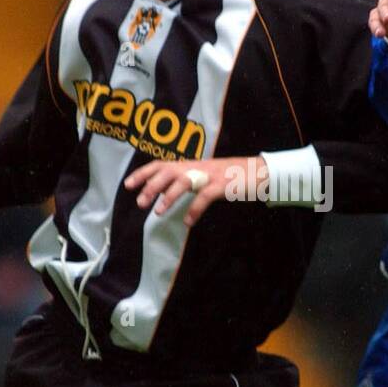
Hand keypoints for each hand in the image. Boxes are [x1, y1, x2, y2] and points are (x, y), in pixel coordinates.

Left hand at [123, 156, 266, 226]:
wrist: (259, 172)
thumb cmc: (230, 176)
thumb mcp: (205, 175)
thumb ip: (187, 180)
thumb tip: (165, 189)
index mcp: (191, 165)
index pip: (162, 165)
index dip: (144, 173)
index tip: (127, 184)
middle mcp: (197, 167)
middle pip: (169, 172)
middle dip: (152, 186)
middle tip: (140, 202)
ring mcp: (210, 176)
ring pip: (184, 181)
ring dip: (169, 196)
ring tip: (159, 212)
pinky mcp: (222, 186)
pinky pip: (205, 197)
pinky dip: (195, 209)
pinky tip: (188, 221)